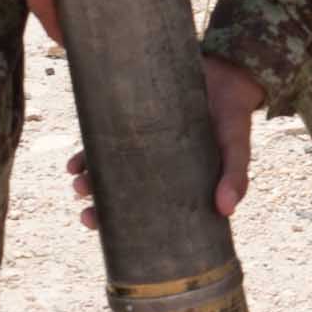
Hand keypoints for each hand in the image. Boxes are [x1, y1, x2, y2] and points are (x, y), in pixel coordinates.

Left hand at [66, 57, 272, 229]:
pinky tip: (75, 163)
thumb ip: (235, 176)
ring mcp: (139, 144)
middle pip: (120, 195)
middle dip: (99, 208)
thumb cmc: (233, 119)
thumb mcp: (236, 148)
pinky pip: (100, 140)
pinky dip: (84, 154)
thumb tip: (227, 209)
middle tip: (88, 216)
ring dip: (87, 182)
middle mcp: (154, 167)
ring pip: (105, 170)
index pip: (148, 212)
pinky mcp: (129, 119)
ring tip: (79, 185)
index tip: (108, 235)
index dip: (125, 226)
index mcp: (178, 182)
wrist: (227, 75)